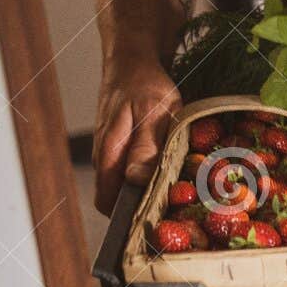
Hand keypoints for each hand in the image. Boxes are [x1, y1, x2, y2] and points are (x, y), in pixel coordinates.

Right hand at [93, 58, 180, 214]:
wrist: (132, 61)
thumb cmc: (144, 85)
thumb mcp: (154, 114)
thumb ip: (145, 148)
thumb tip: (136, 181)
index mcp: (109, 154)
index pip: (107, 203)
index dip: (126, 219)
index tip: (155, 225)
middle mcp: (106, 158)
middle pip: (118, 199)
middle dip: (142, 210)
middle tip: (176, 216)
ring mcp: (112, 153)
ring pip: (126, 186)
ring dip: (148, 193)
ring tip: (180, 199)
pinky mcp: (122, 147)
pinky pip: (132, 171)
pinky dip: (150, 177)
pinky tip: (173, 175)